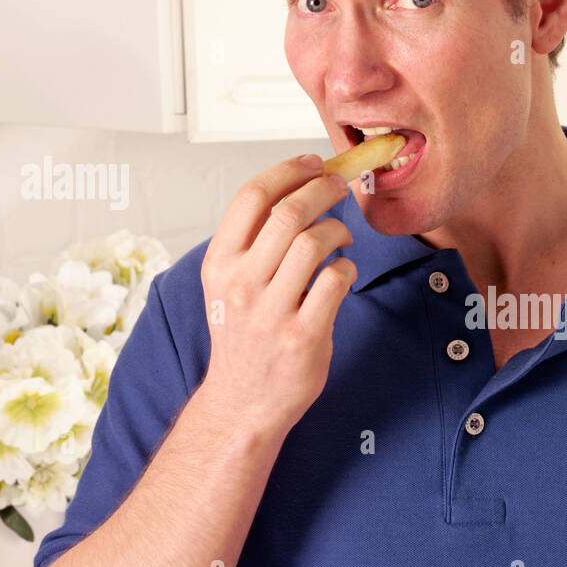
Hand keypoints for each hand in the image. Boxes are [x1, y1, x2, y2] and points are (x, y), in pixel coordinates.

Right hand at [199, 154, 355, 439]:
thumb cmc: (244, 338)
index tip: (312, 163)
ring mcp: (271, 311)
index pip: (251, 197)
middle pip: (287, 212)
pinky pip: (336, 280)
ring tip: (342, 238)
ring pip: (313, 242)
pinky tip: (343, 275)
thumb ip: (254, 243)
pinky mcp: (303, 335)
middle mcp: (241, 283)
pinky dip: (347, 269)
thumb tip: (297, 192)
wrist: (243, 402)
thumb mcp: (229, 285)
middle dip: (322, 189)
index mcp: (220, 264)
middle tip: (339, 187)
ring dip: (338, 231)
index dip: (287, 171)